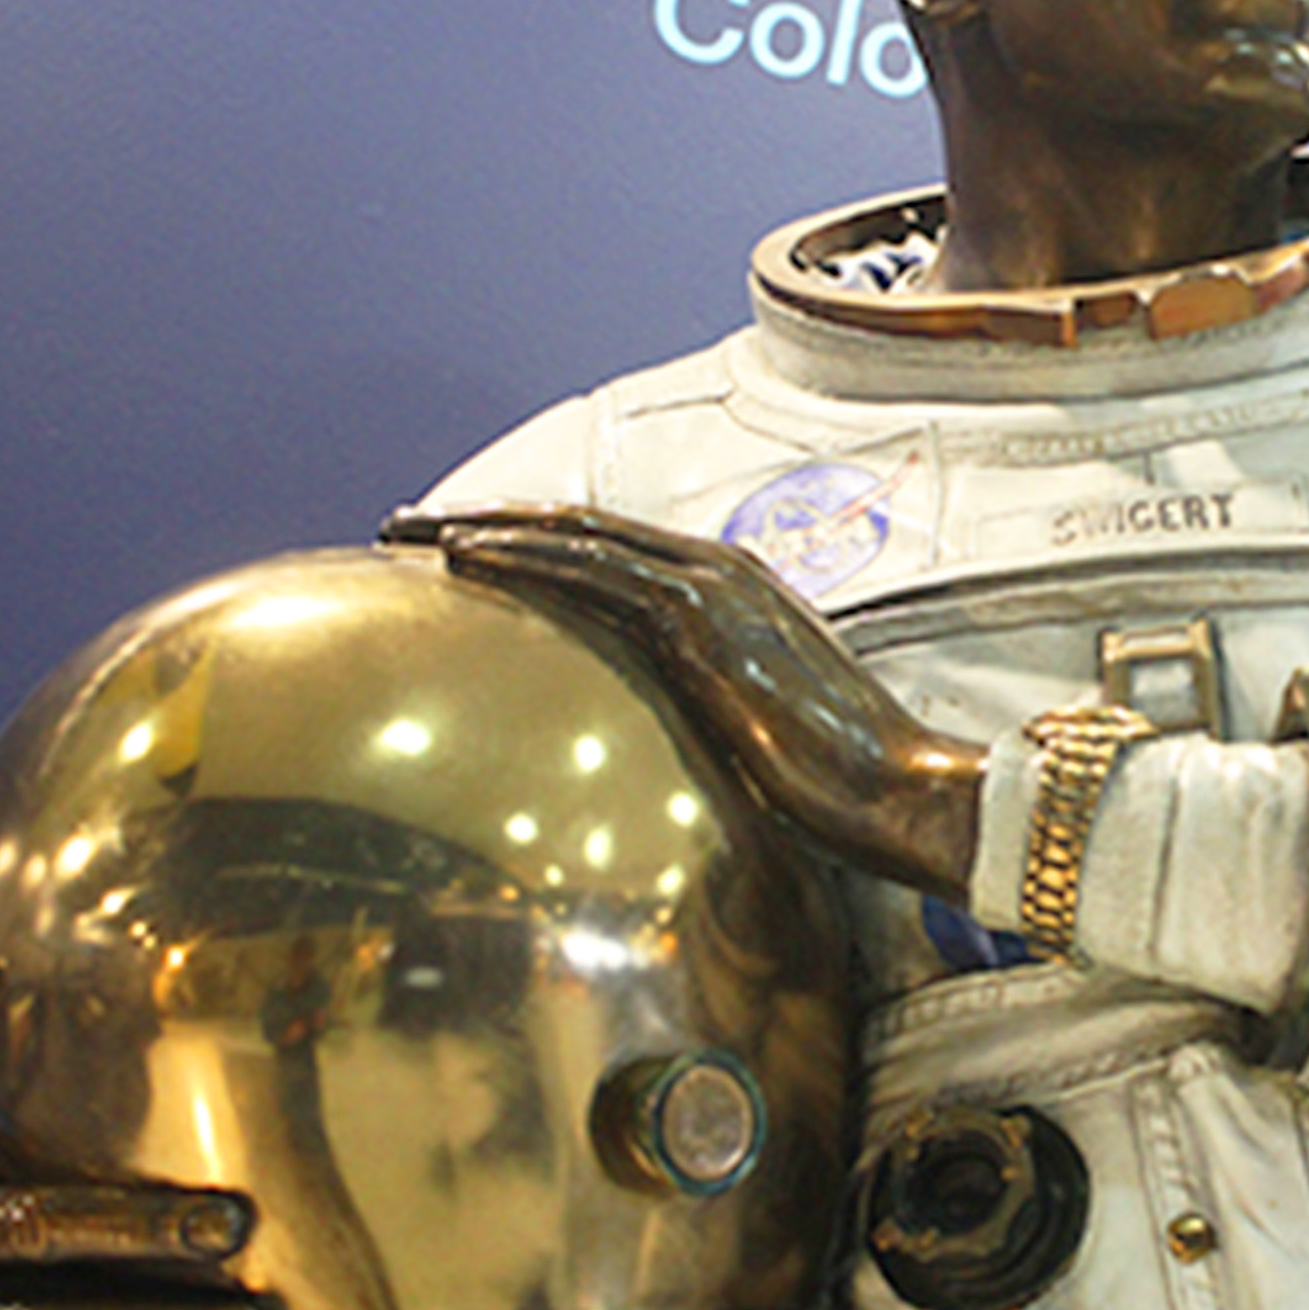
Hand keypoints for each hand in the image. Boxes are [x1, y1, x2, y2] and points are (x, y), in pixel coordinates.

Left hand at [387, 505, 984, 898]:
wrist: (896, 790)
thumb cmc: (845, 781)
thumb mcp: (768, 731)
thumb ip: (718, 712)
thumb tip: (674, 753)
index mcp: (736, 594)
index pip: (617, 552)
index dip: (540, 541)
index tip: (471, 549)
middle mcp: (719, 573)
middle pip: (582, 528)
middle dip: (492, 519)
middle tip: (414, 525)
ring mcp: (708, 590)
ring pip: (574, 536)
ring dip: (486, 526)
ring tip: (413, 529)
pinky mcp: (696, 623)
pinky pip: (588, 574)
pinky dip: (520, 556)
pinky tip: (460, 558)